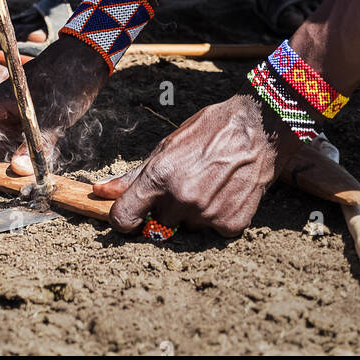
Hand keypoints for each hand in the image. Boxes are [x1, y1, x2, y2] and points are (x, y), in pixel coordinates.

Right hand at [0, 35, 109, 176]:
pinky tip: (32, 175)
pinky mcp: (28, 125)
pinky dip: (19, 162)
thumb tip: (19, 170)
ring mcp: (13, 119)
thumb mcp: (53, 114)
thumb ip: (37, 144)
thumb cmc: (65, 79)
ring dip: (1, 169)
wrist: (85, 61)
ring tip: (10, 189)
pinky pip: (16, 147)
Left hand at [93, 94, 359, 237]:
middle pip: (158, 221)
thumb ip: (133, 175)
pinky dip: (216, 216)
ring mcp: (207, 215)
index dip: (122, 218)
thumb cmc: (210, 130)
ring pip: (186, 226)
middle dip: (165, 206)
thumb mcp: (167, 145)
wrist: (259, 130)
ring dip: (191, 211)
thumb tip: (99, 191)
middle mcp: (181, 199)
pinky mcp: (230, 226)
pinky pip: (212, 230)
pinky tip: (225, 191)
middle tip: (184, 182)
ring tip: (208, 182)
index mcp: (160, 176)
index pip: (124, 217)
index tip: (128, 215)